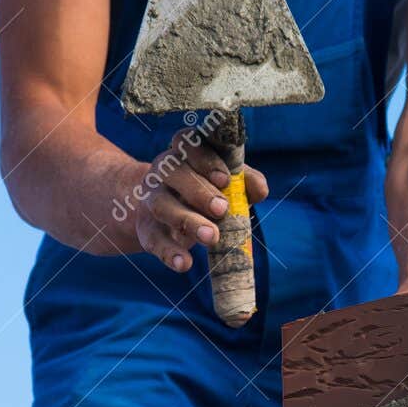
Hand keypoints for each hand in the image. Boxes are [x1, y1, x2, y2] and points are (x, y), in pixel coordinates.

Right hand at [128, 128, 268, 271]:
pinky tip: (185, 264)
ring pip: (162, 205)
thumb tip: (260, 190)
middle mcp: (163, 172)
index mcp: (184, 153)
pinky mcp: (147, 230)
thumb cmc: (203, 190)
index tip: (225, 179)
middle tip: (222, 209)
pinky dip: (170, 253)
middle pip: (173, 173)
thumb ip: (244, 180)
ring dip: (187, 221)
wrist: (161, 212)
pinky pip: (154, 240)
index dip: (205, 159)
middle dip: (199, 191)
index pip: (187, 142)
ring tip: (212, 237)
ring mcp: (152, 200)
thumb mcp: (223, 181)